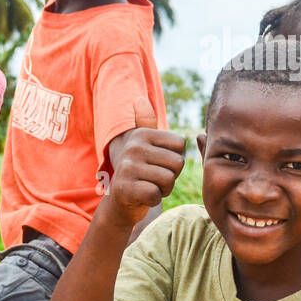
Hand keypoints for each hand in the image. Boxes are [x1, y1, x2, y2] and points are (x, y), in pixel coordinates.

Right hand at [105, 98, 186, 228]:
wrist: (120, 200)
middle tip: (153, 178)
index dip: (175, 159)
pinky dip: (152, 200)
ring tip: (148, 186)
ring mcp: (127, 167)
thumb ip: (146, 122)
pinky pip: (155, 195)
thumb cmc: (140, 171)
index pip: (180, 145)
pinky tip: (141, 197)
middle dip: (171, 176)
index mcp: (142, 134)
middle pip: (177, 163)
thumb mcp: (142, 145)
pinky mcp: (124, 188)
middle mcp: (133, 147)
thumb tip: (139, 99)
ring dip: (163, 189)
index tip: (159, 164)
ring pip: (168, 180)